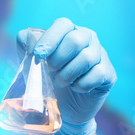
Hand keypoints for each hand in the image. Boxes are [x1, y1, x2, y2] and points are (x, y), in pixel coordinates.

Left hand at [17, 18, 115, 134]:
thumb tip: (25, 36)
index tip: (38, 54)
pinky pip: (97, 74)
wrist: (63, 109)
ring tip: (60, 82)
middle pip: (76, 40)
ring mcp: (101, 55)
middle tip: (50, 71)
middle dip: (59, 58)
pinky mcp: (108, 73)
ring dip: (68, 74)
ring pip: (87, 57)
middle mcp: (88, 38)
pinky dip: (82, 84)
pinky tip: (75, 88)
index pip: (63, 25)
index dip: (50, 39)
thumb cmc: (47, 82)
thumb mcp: (31, 65)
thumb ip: (25, 48)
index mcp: (69, 32)